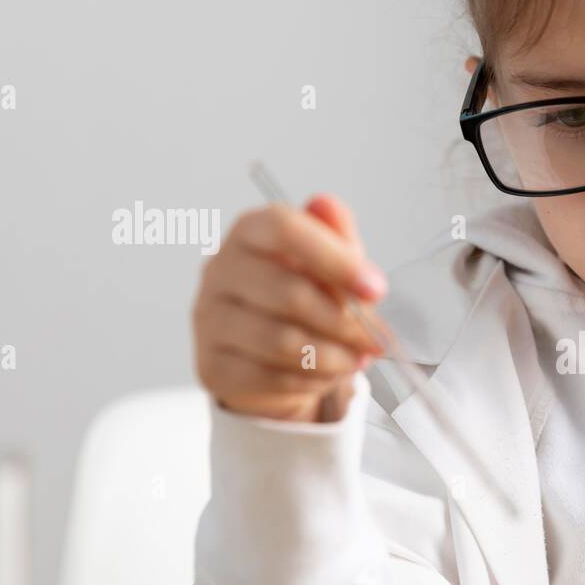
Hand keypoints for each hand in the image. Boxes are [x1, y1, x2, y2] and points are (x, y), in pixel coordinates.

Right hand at [192, 195, 387, 421]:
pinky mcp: (212, 365)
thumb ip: (337, 239)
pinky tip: (328, 375)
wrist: (271, 353)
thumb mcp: (332, 264)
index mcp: (249, 232)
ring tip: (356, 359)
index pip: (283, 228)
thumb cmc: (306, 297)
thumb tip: (327, 204)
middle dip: (343, 322)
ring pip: (279, 341)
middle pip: (287, 292)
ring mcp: (210, 319)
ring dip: (331, 356)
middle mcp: (220, 270)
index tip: (375, 289)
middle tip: (375, 339)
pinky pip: (268, 377)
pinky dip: (309, 380)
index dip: (334, 258)